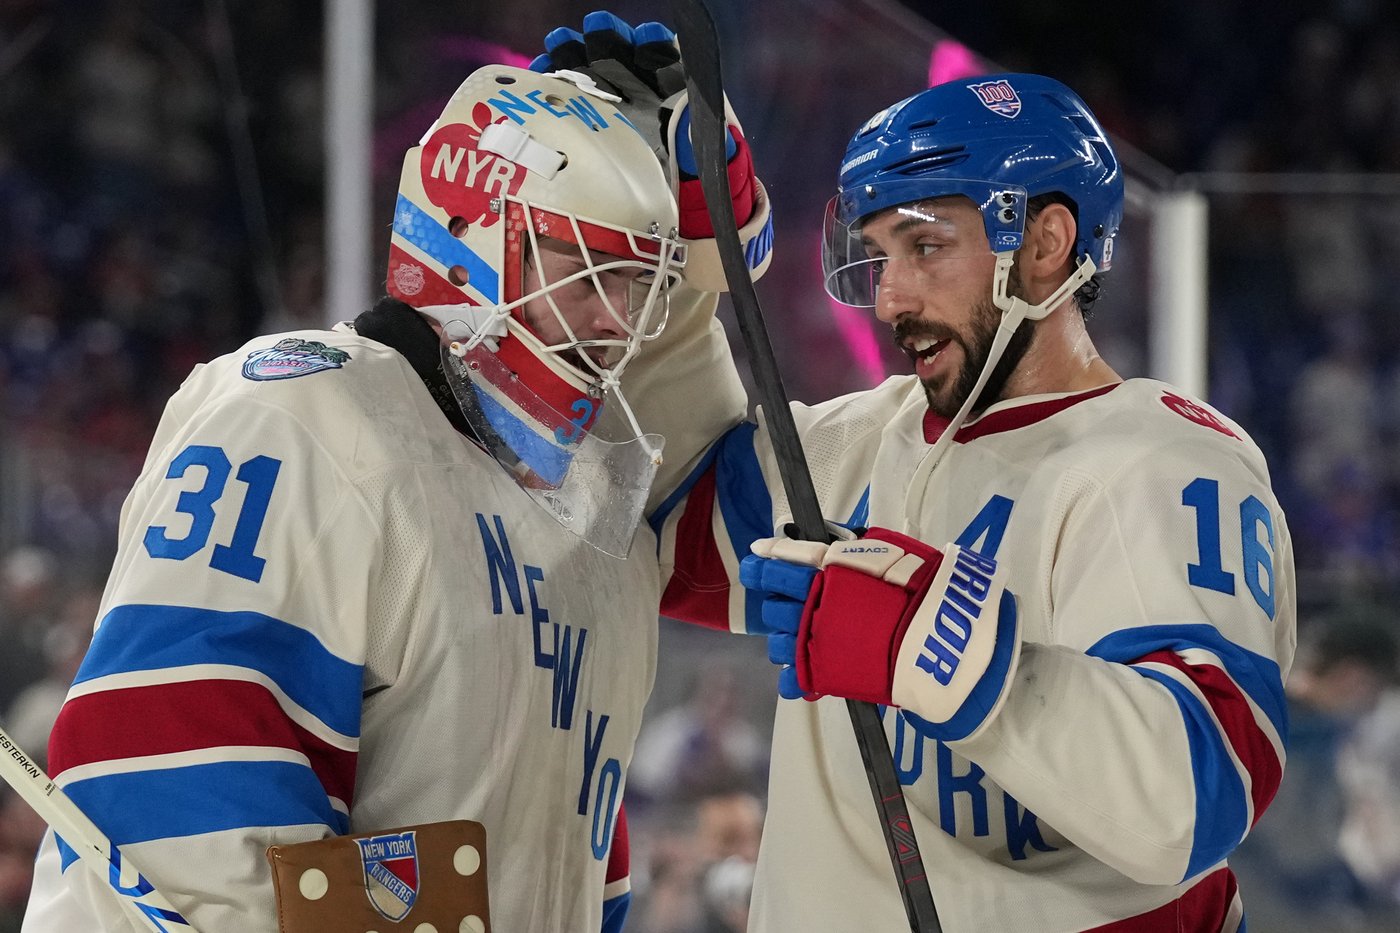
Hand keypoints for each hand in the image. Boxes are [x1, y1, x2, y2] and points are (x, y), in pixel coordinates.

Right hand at [529, 11, 761, 247]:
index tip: (648, 39)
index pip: (664, 62)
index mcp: (673, 96)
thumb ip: (700, 140)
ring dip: (575, 54)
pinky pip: (568, 100)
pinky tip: (541, 74)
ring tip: (559, 42)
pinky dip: (553, 85)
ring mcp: (612, 107)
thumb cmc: (697, 182)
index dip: (656, 48)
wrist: (676, 212)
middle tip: (595, 28)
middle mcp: (641, 95)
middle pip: (623, 59)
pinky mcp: (588, 124)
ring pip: (592, 72)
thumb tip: (692, 115)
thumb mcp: (706, 162)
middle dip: (608, 40)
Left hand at [739, 528, 1020, 740]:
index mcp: (825, 571)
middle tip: (791, 602)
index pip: (778, 563)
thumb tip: (823, 539)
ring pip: (778, 643)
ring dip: (785, 638)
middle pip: (772, 605)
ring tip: (804, 637)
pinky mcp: (825, 675)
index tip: (755, 559)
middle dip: (777, 602)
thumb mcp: (886, 549)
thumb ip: (848, 545)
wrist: (943, 637)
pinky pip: (793, 678)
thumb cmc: (920, 588)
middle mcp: (813, 605)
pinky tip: (802, 672)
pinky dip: (795, 676)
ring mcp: (815, 643)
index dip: (763, 561)